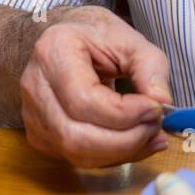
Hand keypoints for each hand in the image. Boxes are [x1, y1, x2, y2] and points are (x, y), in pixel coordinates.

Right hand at [20, 6, 172, 167]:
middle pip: (75, 137)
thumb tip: (162, 103)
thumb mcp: (129, 38)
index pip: (84, 100)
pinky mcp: (41, 136)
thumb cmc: (95, 36)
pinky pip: (78, 158)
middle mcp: (35, 88)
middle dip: (125, 140)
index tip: (156, 108)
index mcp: (53, 53)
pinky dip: (112, 155)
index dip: (124, 113)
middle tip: (156, 127)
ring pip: (76, 154)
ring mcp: (33, 116)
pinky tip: (135, 141)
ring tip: (152, 136)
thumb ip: (150, 68)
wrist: (64, 39)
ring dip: (122, 152)